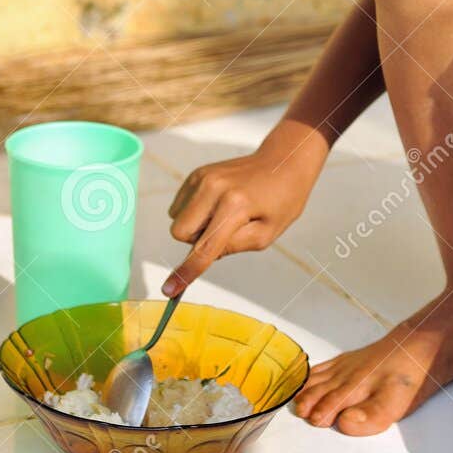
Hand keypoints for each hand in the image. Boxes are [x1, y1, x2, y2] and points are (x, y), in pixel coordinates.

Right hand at [163, 122, 327, 295]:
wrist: (283, 162)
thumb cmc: (281, 201)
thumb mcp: (266, 234)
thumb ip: (233, 247)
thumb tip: (203, 255)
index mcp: (235, 205)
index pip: (204, 248)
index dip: (187, 272)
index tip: (170, 289)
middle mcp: (213, 188)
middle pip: (180, 232)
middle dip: (195, 241)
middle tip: (223, 232)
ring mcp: (202, 177)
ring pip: (176, 218)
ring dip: (195, 226)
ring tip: (223, 215)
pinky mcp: (197, 173)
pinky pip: (180, 205)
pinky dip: (194, 212)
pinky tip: (217, 205)